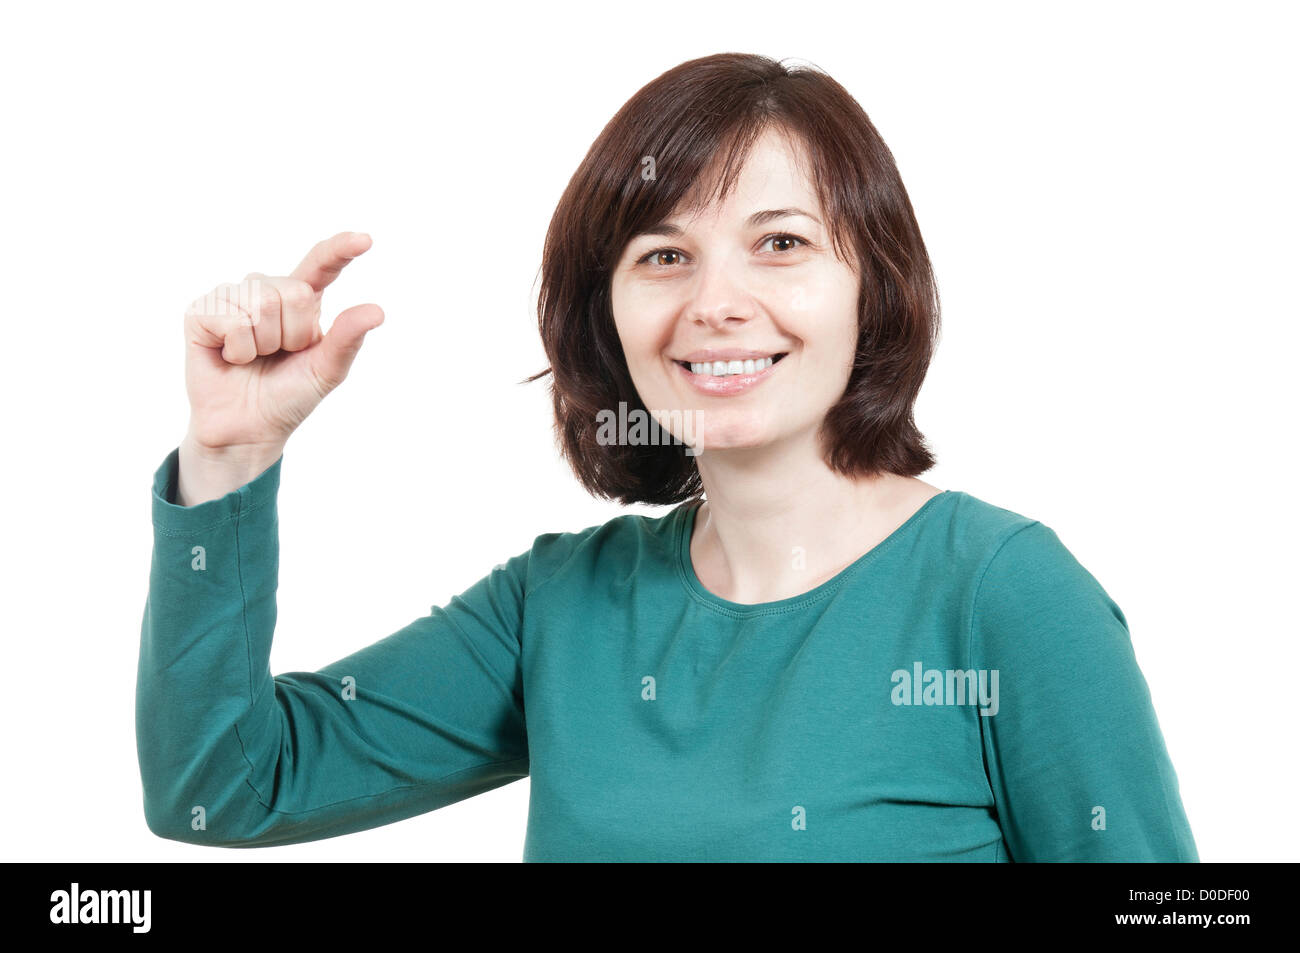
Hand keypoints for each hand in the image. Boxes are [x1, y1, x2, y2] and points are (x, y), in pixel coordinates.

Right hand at [181, 231, 383, 454]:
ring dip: (262, 344)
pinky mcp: (202, 312)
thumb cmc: (288, 396)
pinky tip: (229, 356)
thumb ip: (347, 339)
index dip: (340, 250)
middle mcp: (266, 290)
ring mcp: (232, 297)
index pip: (321, 266)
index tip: (365, 241)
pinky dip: (237, 348)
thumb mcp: (326, 371)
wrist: (247, 428)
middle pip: (293, 293)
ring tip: (252, 357)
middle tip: (277, 356)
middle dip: (291, 335)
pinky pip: (230, 319)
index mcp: (302, 301)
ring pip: (261, 304)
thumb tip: (377, 311)